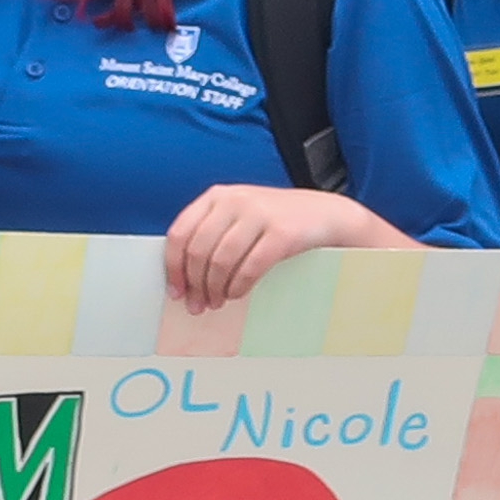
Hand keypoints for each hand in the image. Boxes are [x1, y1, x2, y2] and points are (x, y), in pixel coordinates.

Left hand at [163, 183, 378, 312]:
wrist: (325, 215)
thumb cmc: (277, 221)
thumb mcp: (240, 215)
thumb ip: (212, 232)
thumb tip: (184, 275)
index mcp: (218, 196)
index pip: (180, 232)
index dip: (173, 266)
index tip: (175, 290)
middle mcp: (235, 200)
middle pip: (199, 250)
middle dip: (194, 284)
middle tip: (197, 304)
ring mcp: (260, 214)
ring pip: (220, 261)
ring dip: (215, 289)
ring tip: (217, 302)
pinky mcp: (282, 232)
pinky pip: (249, 267)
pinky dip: (239, 286)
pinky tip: (237, 294)